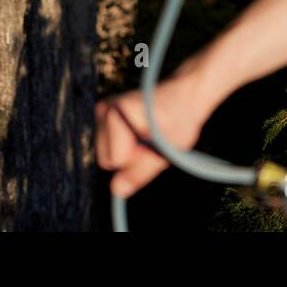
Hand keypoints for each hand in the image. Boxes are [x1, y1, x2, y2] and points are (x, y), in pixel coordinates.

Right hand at [95, 68, 213, 197]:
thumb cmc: (179, 121)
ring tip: (147, 135)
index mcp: (117, 114)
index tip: (154, 143)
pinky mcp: (104, 115)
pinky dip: (124, 144)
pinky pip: (109, 146)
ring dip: (127, 151)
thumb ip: (139, 173)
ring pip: (106, 154)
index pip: (114, 161)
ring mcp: (102, 111)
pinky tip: (140, 131)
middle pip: (106, 159)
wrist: (184, 96)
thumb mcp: (164, 152)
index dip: (137, 160)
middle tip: (152, 141)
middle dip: (129, 157)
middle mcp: (104, 109)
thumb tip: (117, 191)